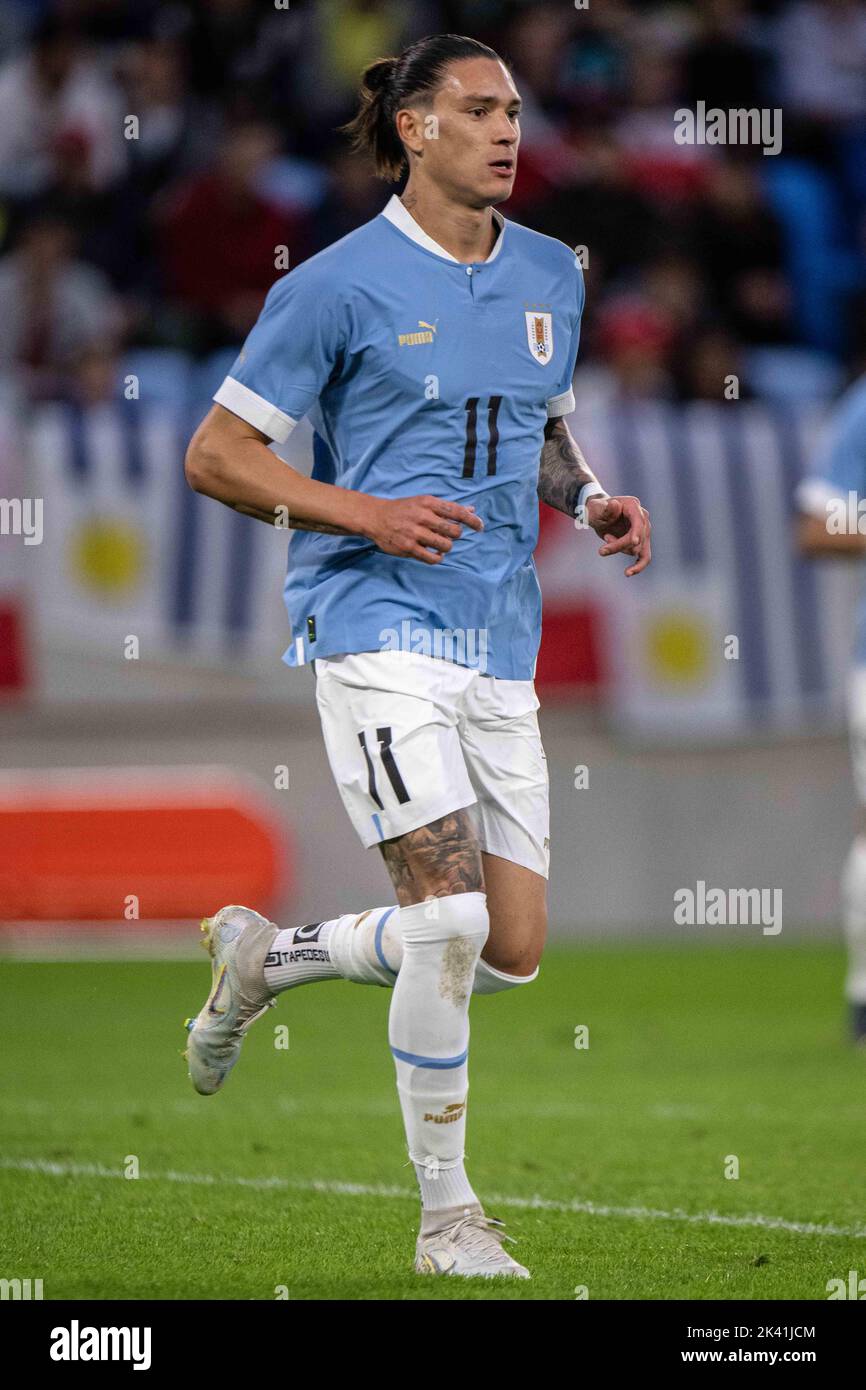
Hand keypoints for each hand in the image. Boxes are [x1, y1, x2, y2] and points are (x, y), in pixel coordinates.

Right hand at [360, 494, 483, 564]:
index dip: (472, 520)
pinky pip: (432, 558)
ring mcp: (415, 533)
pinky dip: (438, 558)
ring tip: (441, 545)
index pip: (457, 511)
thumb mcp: (424, 503)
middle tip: (451, 535)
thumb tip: (472, 510)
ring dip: (447, 547)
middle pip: (454, 531)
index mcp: (428, 503)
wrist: (376, 517)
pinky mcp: (408, 547)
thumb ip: (448, 508)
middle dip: (457, 535)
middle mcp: (422, 516)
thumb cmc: (404, 509)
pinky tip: (436, 554)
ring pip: (445, 545)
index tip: (480, 527)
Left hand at [587, 495, 651, 576]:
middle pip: (637, 537)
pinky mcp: (641, 543)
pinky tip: (628, 573)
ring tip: (606, 538)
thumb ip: (604, 508)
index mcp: (633, 506)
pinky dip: (638, 566)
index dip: (637, 531)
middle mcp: (642, 518)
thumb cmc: (596, 510)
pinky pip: (644, 557)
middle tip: (601, 551)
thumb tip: (614, 505)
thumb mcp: (595, 508)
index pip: (638, 521)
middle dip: (618, 545)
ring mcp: (643, 531)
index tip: (634, 542)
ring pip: (636, 549)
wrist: (599, 515)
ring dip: (618, 548)